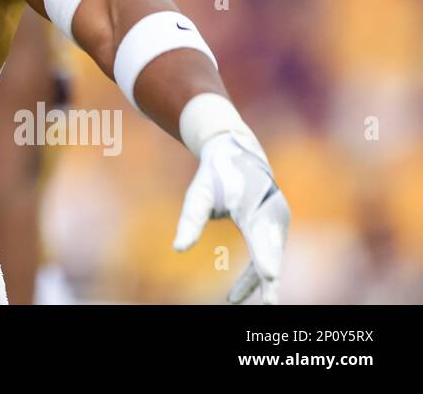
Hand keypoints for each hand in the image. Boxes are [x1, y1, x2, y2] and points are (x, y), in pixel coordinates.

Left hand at [174, 132, 290, 303]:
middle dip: (270, 277)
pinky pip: (267, 255)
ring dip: (262, 283)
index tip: (270, 275)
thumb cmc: (215, 175)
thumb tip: (178, 248)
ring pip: (271, 257)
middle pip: (272, 252)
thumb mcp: (198, 194)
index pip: (260, 236)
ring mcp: (277, 222)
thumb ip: (191, 220)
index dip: (265, 258)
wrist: (237, 154)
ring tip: (246, 303)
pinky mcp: (275, 228)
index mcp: (253, 205)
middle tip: (270, 302)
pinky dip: (255, 275)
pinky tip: (236, 295)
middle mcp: (272, 214)